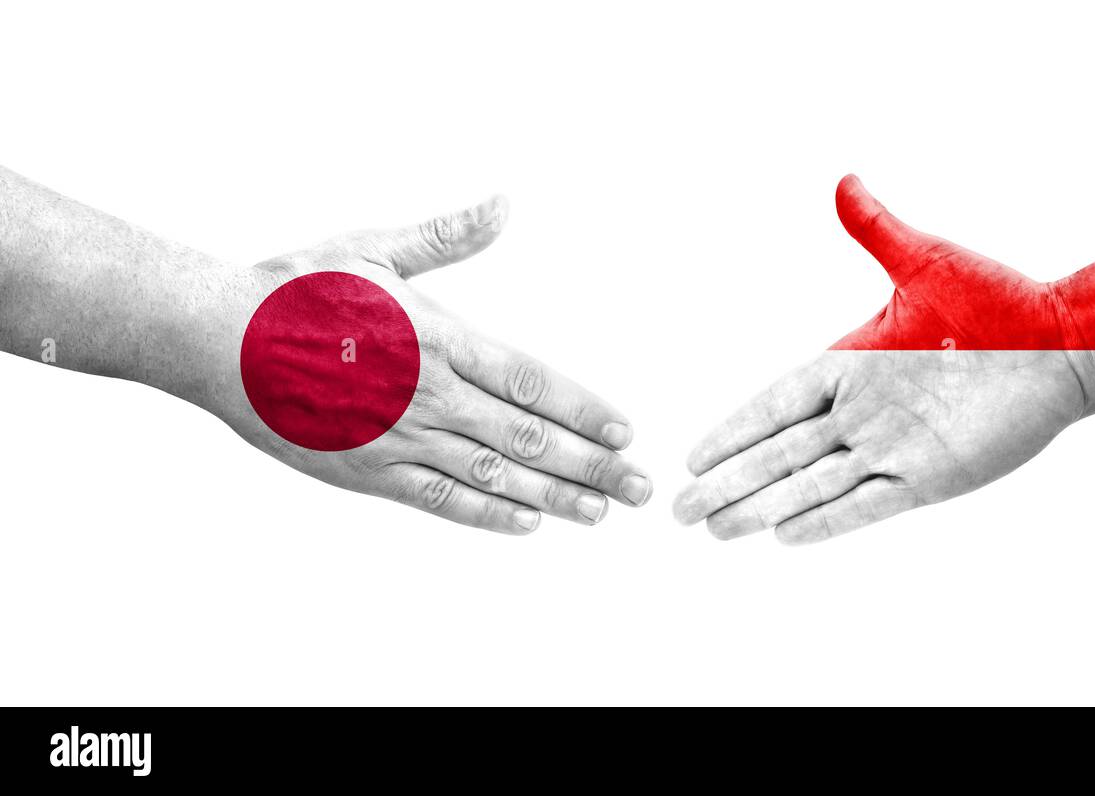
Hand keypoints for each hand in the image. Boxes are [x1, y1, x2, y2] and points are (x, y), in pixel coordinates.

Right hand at [207, 197, 650, 534]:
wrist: (212, 338)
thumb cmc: (292, 288)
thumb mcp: (373, 249)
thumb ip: (446, 237)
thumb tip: (504, 204)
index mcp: (437, 338)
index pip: (531, 381)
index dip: (584, 410)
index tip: (625, 431)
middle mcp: (428, 394)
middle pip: (527, 436)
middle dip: (590, 464)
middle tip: (639, 487)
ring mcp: (398, 438)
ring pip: (493, 475)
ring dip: (554, 496)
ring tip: (601, 512)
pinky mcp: (367, 472)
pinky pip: (440, 499)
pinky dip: (487, 513)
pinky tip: (527, 523)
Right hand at [673, 176, 1092, 543]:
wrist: (1065, 344)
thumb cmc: (999, 300)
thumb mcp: (926, 263)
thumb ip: (877, 230)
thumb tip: (844, 181)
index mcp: (852, 363)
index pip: (775, 403)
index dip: (733, 429)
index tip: (692, 453)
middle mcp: (864, 411)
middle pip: (778, 454)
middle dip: (728, 481)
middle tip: (677, 509)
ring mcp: (893, 448)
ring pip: (810, 484)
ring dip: (760, 506)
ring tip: (714, 529)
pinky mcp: (927, 477)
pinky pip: (864, 505)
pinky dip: (824, 520)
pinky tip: (783, 535)